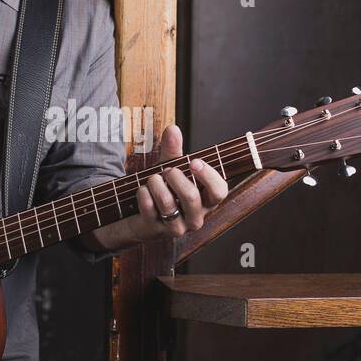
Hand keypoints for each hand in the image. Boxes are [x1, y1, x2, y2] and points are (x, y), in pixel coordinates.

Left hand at [132, 123, 228, 239]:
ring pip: (168, 203)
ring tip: (152, 178)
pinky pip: (149, 209)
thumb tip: (173, 129)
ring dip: (156, 184)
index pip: (219, 192)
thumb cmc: (164, 189)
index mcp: (206, 201)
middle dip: (175, 177)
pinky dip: (143, 194)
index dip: (209, 176)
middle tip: (167, 170)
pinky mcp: (157, 231)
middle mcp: (196, 217)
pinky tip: (142, 190)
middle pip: (191, 197)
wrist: (141, 214)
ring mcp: (177, 227)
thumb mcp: (170, 167)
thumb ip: (173, 150)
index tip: (194, 162)